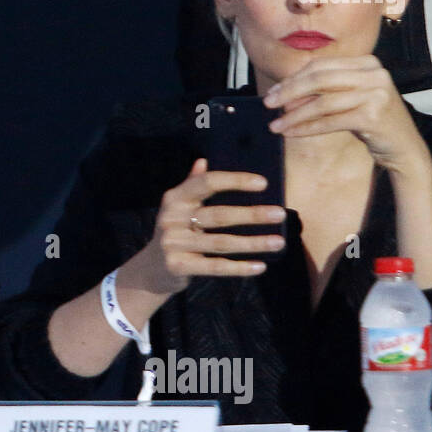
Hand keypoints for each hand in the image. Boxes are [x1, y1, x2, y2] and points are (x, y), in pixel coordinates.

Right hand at [137, 158, 285, 294]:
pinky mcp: (178, 266)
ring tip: (279, 242)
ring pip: (221, 242)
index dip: (235, 181)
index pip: (207, 183)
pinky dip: (239, 268)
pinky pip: (215, 266)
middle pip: (219, 215)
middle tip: (280, 214)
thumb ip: (191, 185)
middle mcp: (171, 219)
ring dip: (253, 243)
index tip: (263, 183)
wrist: (150, 269)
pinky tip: (260, 266)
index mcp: (174, 199)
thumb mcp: (177, 208)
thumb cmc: (175, 232)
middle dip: (252, 214)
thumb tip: (203, 161)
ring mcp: (173, 243)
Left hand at [263, 55, 425, 171]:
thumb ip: (326, 88)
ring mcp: (376, 93)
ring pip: (323, 103)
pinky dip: (307, 128)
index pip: (321, 66)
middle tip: (267, 104)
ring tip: (275, 125)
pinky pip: (330, 121)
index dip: (293, 79)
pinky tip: (291, 133)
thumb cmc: (371, 120)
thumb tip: (284, 91)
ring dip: (294, 115)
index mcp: (368, 62)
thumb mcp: (351, 96)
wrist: (403, 146)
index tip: (273, 91)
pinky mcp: (373, 116)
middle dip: (289, 92)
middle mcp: (375, 73)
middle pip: (319, 79)